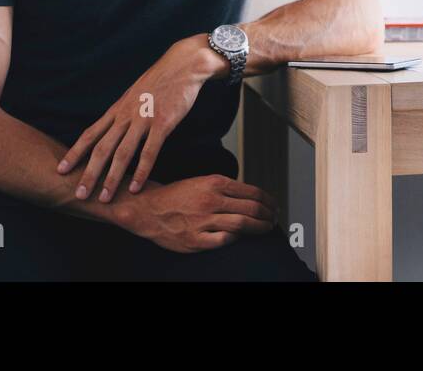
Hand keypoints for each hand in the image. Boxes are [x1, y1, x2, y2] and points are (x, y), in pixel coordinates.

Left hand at [56, 34, 216, 202]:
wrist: (183, 65)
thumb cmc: (161, 80)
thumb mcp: (135, 94)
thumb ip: (125, 112)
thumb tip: (115, 127)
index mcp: (118, 109)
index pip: (90, 134)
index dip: (74, 153)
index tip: (61, 169)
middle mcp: (126, 116)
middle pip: (102, 148)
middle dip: (88, 173)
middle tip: (79, 194)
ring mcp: (143, 119)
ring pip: (122, 153)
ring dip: (111, 178)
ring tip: (104, 198)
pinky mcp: (162, 123)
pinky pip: (149, 151)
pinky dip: (142, 171)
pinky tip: (136, 187)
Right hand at [120, 175, 278, 252]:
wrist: (148, 208)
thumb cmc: (176, 195)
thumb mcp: (203, 181)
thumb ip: (226, 188)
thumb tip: (252, 196)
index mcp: (215, 183)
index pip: (252, 192)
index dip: (268, 200)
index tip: (274, 205)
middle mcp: (211, 200)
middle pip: (251, 208)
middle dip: (268, 215)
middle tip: (274, 218)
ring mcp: (203, 221)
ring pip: (242, 224)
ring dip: (259, 228)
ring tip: (266, 228)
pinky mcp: (196, 240)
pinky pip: (224, 240)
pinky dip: (235, 239)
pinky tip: (240, 237)